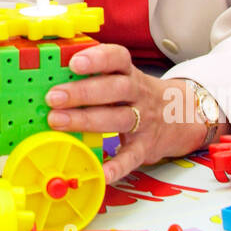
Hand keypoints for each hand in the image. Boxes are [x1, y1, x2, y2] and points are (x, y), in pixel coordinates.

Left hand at [42, 44, 205, 183]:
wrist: (179, 116)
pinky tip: (101, 171)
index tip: (74, 63)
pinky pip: (132, 156)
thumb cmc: (135, 95)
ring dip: (87, 120)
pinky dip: (117, 165)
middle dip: (82, 92)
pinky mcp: (146, 146)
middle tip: (53, 97)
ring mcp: (144, 120)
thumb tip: (50, 75)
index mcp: (129, 73)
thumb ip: (94, 76)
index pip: (118, 59)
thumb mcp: (121, 78)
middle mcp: (138, 94)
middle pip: (114, 89)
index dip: (97, 59)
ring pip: (119, 118)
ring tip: (57, 122)